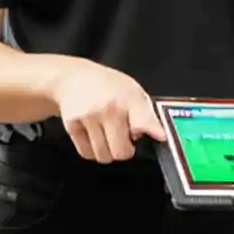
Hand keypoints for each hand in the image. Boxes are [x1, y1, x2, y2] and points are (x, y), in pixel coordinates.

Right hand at [49, 59, 166, 163]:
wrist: (73, 77)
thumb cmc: (107, 86)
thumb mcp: (133, 91)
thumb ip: (147, 115)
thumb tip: (159, 136)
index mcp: (128, 97)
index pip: (144, 121)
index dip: (153, 131)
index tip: (161, 138)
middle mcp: (109, 108)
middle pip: (121, 152)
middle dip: (124, 150)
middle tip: (122, 140)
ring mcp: (89, 117)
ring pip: (103, 156)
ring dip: (107, 152)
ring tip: (107, 136)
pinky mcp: (72, 125)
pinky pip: (86, 153)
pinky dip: (92, 150)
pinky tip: (94, 136)